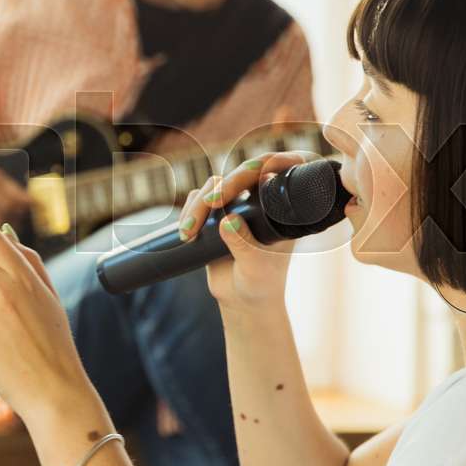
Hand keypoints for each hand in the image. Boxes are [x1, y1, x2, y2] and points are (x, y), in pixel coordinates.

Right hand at [177, 150, 321, 310]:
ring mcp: (235, 207)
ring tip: (189, 232)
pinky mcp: (213, 216)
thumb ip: (243, 245)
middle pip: (240, 175)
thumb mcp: (255, 268)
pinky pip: (197, 200)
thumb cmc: (259, 284)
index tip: (246, 175)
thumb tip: (227, 220)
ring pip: (214, 186)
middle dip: (222, 187)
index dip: (262, 165)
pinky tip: (186, 234)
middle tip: (209, 204)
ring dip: (199, 203)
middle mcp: (258, 203)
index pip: (274, 174)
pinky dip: (188, 211)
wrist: (243, 300)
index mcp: (280, 210)